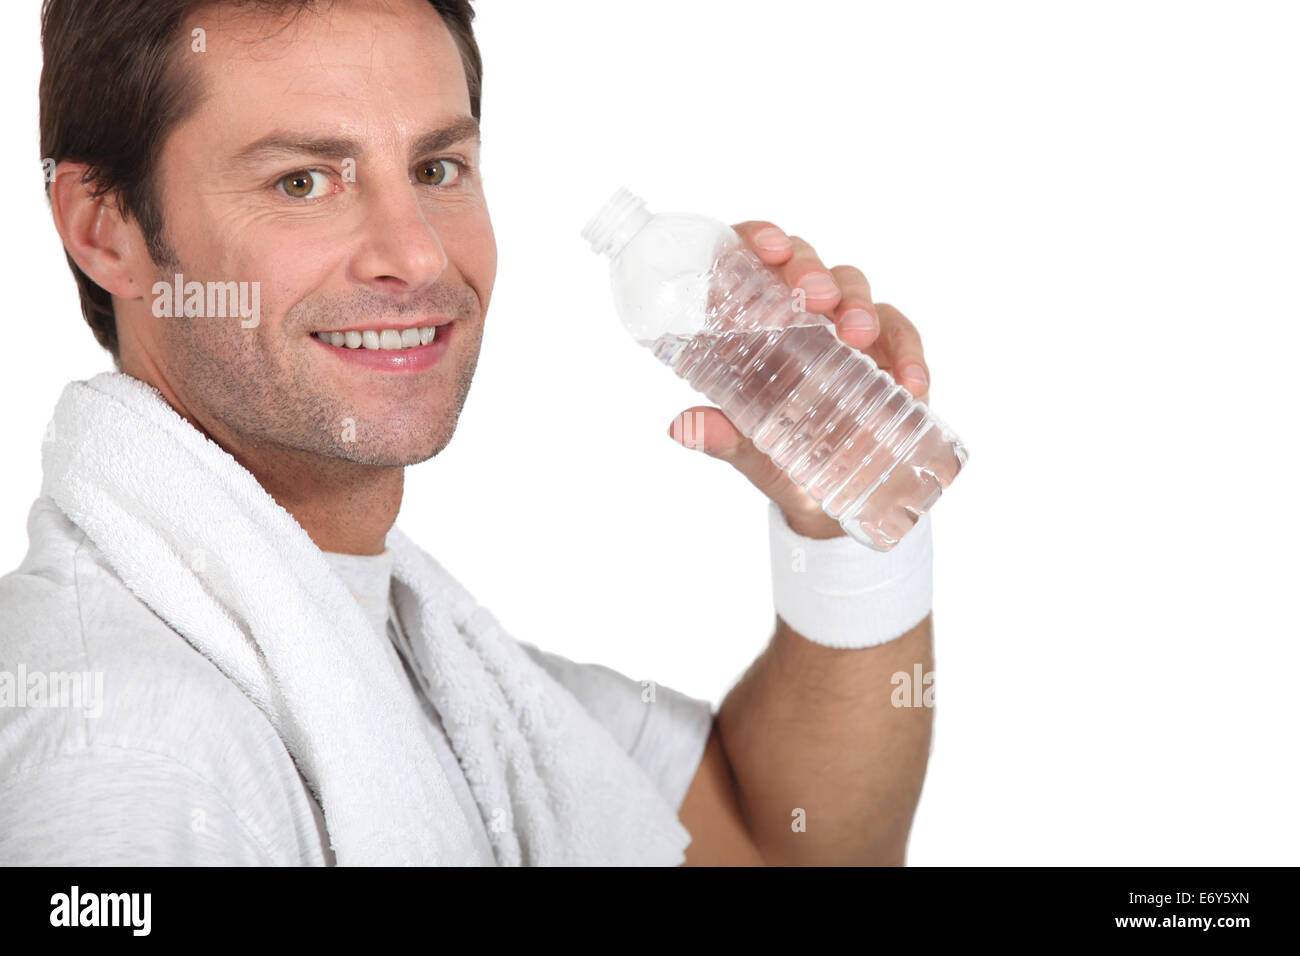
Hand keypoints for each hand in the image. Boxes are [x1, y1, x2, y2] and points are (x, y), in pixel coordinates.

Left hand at [667, 220, 930, 539]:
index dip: (759, 237)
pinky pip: (902, 336)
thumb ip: (720, 438)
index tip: (765, 250)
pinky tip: (910, 384)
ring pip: (854, 287)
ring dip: (858, 304)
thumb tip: (683, 428)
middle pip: (806, 262)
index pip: (753, 257)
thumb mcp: (748, 451)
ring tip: (857, 335)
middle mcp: (801, 314)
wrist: (829, 497)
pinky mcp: (889, 353)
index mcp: (755, 322)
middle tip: (813, 296)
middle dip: (810, 269)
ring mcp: (846, 328)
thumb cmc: (779, 456)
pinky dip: (909, 355)